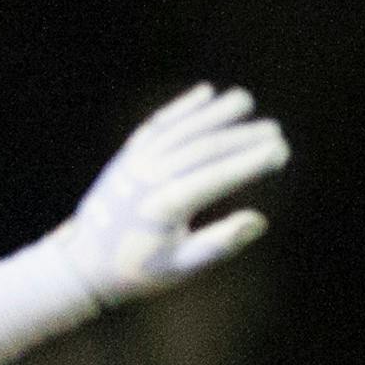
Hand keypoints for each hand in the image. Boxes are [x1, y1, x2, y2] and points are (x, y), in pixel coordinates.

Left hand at [53, 84, 289, 308]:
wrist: (84, 263)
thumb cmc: (137, 271)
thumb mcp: (180, 267)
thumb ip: (218, 243)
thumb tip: (258, 220)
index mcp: (165, 207)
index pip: (217, 176)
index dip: (251, 162)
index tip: (280, 153)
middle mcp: (151, 177)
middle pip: (205, 148)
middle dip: (243, 136)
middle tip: (275, 131)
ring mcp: (138, 162)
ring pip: (183, 129)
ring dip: (216, 113)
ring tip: (245, 101)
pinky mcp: (129, 154)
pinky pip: (160, 123)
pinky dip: (183, 107)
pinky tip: (206, 93)